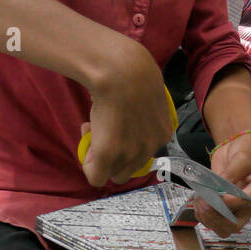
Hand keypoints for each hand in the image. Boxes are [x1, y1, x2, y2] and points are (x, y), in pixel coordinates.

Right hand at [81, 38, 173, 186]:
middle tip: (101, 131)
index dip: (126, 142)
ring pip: (114, 174)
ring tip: (93, 130)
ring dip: (101, 158)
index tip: (116, 123)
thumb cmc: (132, 73)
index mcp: (163, 134)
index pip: (144, 152)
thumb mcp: (148, 95)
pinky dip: (89, 165)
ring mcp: (131, 154)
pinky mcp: (109, 155)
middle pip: (130, 168)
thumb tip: (125, 119)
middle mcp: (151, 148)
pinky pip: (96, 177)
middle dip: (114, 155)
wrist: (122, 72)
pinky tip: (88, 143)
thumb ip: (142, 114)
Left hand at [195, 131, 250, 237]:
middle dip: (215, 215)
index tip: (214, 192)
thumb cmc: (246, 150)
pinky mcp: (227, 210)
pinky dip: (203, 216)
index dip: (226, 201)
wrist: (238, 148)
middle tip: (204, 201)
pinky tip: (199, 202)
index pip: (244, 203)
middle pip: (234, 225)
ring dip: (207, 217)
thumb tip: (219, 188)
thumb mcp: (242, 156)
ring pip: (223, 228)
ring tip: (200, 200)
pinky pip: (214, 223)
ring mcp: (239, 210)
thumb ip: (231, 173)